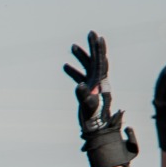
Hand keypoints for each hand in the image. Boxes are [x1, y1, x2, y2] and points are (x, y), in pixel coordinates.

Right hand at [65, 30, 139, 166]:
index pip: (100, 63)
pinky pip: (81, 78)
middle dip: (92, 48)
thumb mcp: (89, 109)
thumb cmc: (95, 122)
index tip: (97, 37)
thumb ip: (85, 98)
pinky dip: (74, 71)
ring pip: (88, 68)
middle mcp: (99, 83)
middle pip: (96, 61)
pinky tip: (65, 66)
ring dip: (81, 57)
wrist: (98, 133)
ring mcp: (94, 88)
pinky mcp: (88, 94)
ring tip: (72, 47)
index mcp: (101, 84)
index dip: (99, 50)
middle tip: (90, 33)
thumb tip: (80, 86)